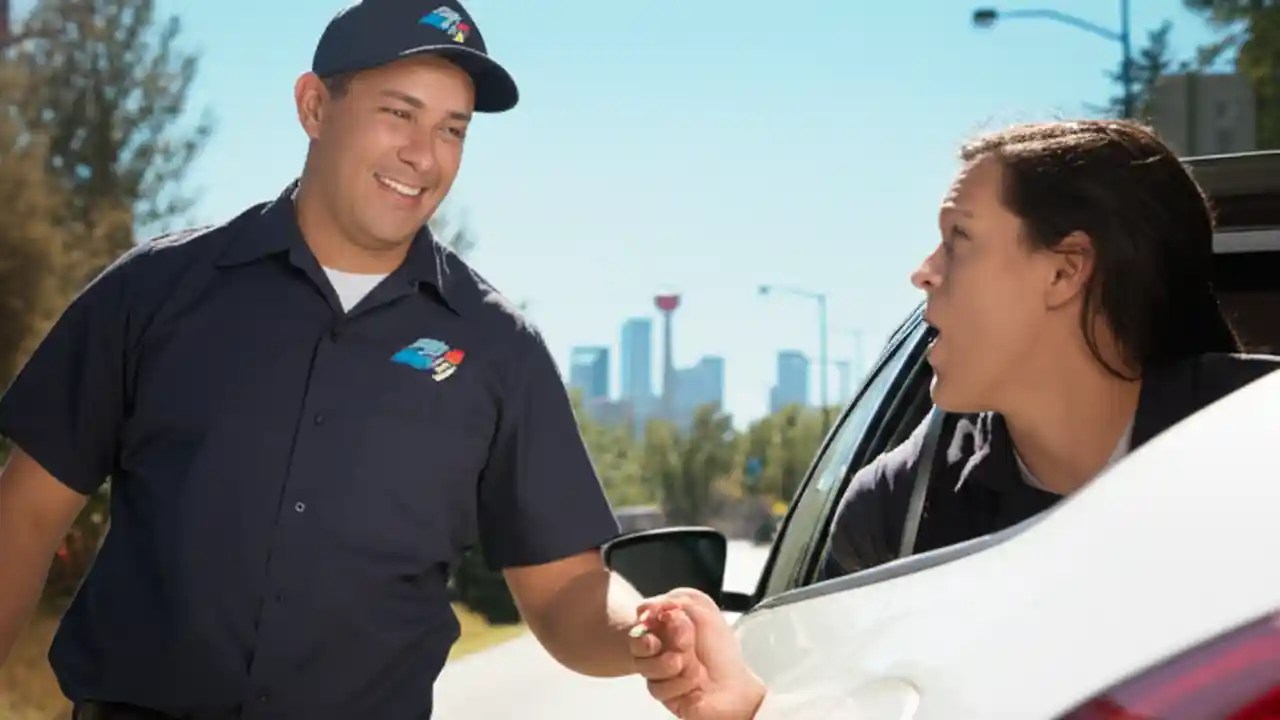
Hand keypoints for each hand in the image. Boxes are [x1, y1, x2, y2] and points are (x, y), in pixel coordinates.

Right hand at [630, 588, 766, 719]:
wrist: (734, 686)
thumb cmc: (721, 648)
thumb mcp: (704, 610)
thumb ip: (675, 600)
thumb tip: (648, 607)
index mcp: (667, 623)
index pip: (643, 616)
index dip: (648, 617)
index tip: (663, 617)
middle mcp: (660, 645)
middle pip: (636, 642)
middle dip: (654, 642)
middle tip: (682, 642)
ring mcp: (658, 669)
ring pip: (644, 665)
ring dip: (672, 664)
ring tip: (694, 665)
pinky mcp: (661, 691)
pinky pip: (656, 687)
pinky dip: (679, 683)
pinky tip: (694, 682)